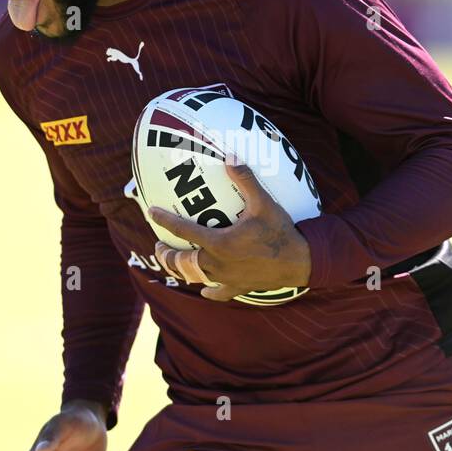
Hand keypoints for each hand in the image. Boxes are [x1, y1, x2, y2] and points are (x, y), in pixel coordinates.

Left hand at [149, 159, 312, 301]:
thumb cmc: (280, 232)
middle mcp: (217, 263)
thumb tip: (230, 157)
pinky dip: (209, 291)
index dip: (164, 220)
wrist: (300, 262)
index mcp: (218, 242)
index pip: (183, 230)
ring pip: (195, 277)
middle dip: (166, 255)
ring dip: (181, 271)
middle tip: (158, 247)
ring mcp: (226, 278)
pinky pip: (218, 293)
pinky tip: (205, 289)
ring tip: (174, 264)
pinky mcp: (238, 288)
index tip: (151, 212)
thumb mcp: (263, 202)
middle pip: (181, 262)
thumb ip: (245, 179)